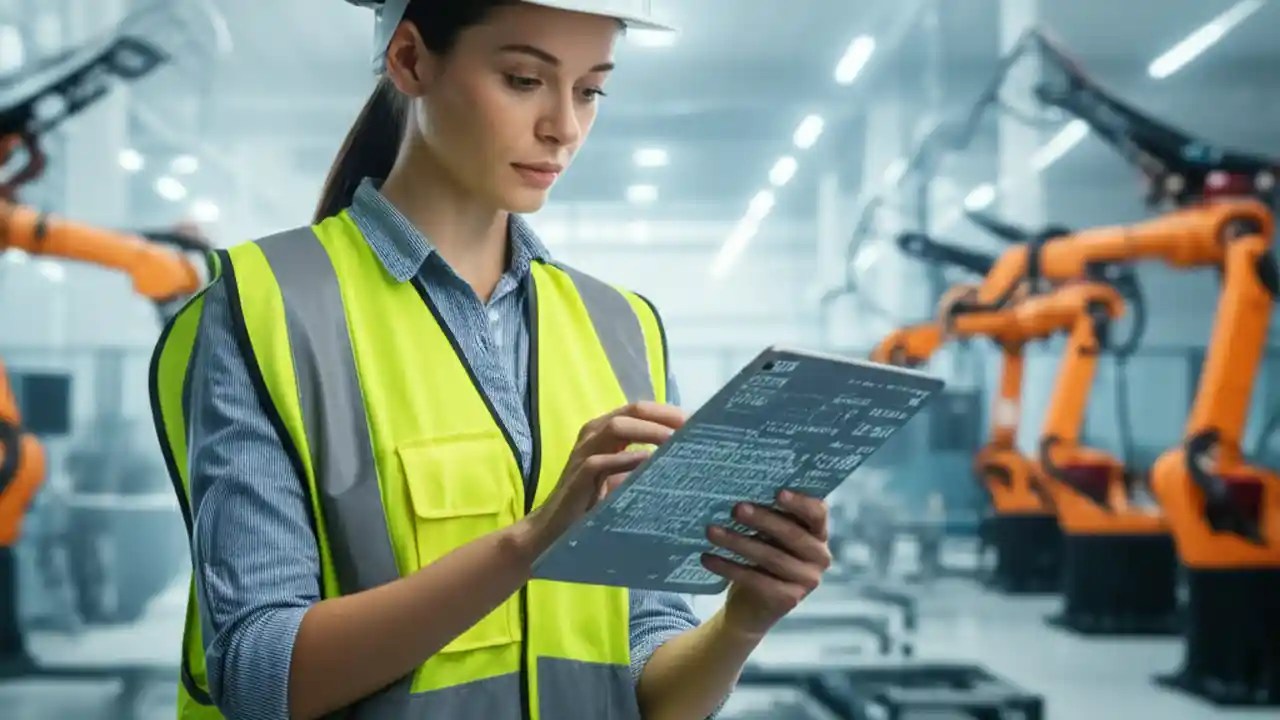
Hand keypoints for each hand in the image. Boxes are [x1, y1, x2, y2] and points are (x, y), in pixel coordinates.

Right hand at [519, 402, 685, 557]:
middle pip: (634, 410)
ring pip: (618, 427)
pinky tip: (649, 465)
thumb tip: (688, 459)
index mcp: (606, 430)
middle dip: (667, 416)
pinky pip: (602, 462)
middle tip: (695, 429)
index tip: (701, 422)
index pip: (642, 409)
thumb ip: (646, 464)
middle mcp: (594, 433)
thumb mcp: (624, 478)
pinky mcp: (578, 475)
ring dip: (650, 432)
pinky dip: (627, 461)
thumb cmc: (593, 504)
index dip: (671, 412)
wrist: (554, 530)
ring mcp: (584, 452)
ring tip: (676, 442)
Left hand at [702, 490, 831, 639]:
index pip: (818, 513)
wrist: (755, 605)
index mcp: (819, 532)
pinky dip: (728, 567)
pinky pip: (756, 579)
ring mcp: (807, 581)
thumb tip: (738, 491)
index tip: (778, 492)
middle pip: (792, 534)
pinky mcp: (788, 599)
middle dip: (762, 519)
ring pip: (771, 557)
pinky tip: (708, 558)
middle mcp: (820, 556)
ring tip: (711, 531)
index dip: (800, 502)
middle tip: (735, 509)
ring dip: (738, 542)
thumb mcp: (770, 534)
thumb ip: (768, 514)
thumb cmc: (764, 556)